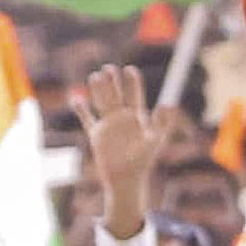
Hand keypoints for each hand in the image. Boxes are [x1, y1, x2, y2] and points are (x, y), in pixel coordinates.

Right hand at [74, 64, 158, 241]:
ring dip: (98, 90)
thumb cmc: (144, 160)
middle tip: (108, 67)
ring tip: (95, 76)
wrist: (127, 179)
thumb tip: (169, 104)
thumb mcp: (156, 139)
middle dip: (112, 81)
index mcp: (137, 117)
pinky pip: (87, 119)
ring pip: (101, 102)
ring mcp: (108, 125)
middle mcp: (122, 118)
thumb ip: (162, 122)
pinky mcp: (96, 134)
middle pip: (116, 94)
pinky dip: (81, 110)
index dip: (132, 82)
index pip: (134, 94)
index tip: (130, 69)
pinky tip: (76, 98)